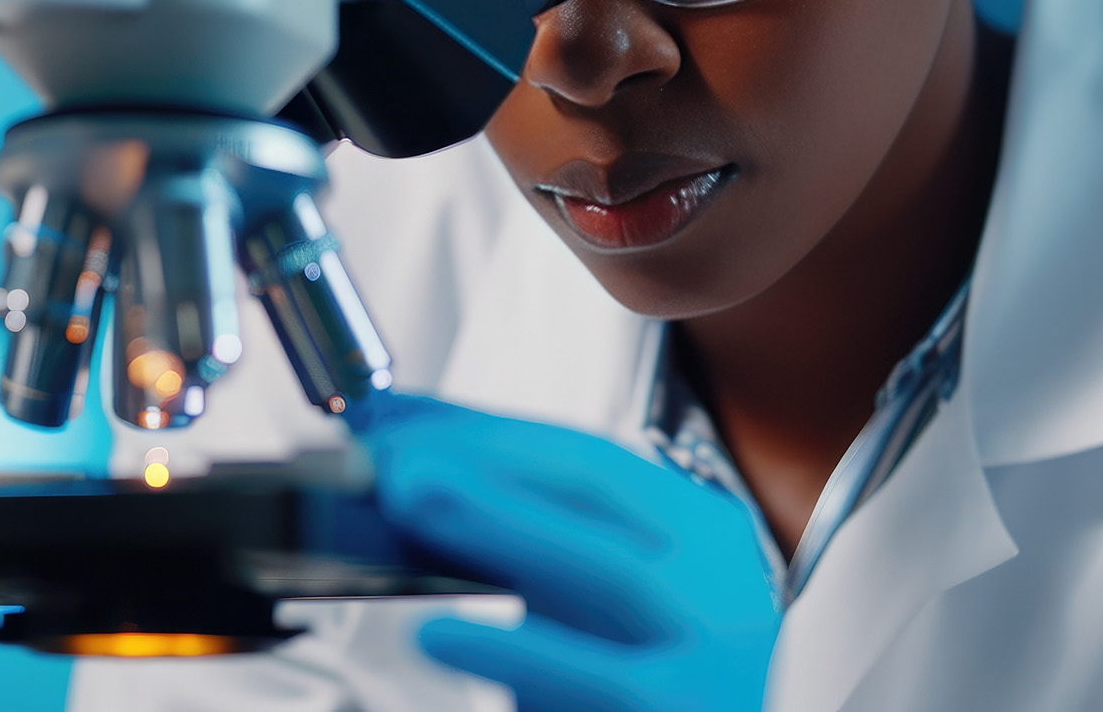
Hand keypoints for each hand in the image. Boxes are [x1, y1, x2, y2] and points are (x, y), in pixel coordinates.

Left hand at [347, 393, 779, 711]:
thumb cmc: (649, 685)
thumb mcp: (589, 603)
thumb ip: (520, 540)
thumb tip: (416, 469)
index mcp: (699, 530)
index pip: (584, 458)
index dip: (484, 429)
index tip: (396, 419)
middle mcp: (718, 572)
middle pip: (596, 487)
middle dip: (482, 457)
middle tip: (384, 449)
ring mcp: (714, 641)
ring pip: (605, 566)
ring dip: (497, 520)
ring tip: (407, 494)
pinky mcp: (683, 705)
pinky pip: (594, 673)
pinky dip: (510, 646)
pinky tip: (437, 632)